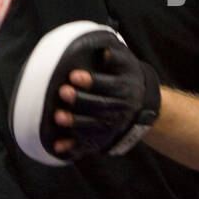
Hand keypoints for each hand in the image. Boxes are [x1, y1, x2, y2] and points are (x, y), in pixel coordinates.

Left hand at [51, 39, 160, 159]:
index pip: (108, 85)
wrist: (141, 104)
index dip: (91, 81)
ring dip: (75, 123)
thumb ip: (116, 56)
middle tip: (63, 92)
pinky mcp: (102, 138)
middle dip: (80, 100)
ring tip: (58, 116)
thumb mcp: (127, 63)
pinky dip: (73, 147)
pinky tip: (58, 146)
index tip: (74, 75)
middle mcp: (119, 108)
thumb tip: (105, 51)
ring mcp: (111, 126)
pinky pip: (88, 145)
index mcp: (124, 88)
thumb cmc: (126, 77)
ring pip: (93, 126)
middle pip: (100, 106)